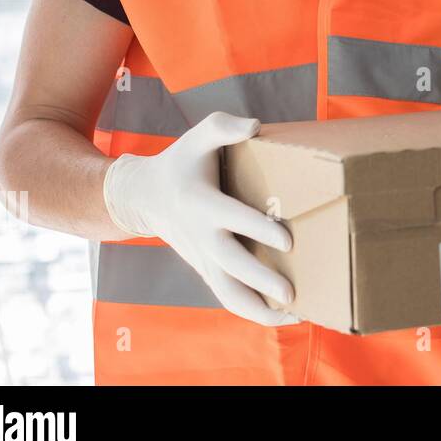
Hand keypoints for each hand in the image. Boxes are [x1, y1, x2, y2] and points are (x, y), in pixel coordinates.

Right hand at [102, 110, 298, 326]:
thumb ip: (224, 126)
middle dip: (261, 280)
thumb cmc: (182, 160)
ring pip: (228, 294)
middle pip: (231, 266)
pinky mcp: (206, 270)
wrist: (144, 195)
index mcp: (201, 203)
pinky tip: (285, 314)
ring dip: (259, 310)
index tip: (288, 239)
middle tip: (292, 292)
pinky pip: (229, 297)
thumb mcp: (198, 134)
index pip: (232, 219)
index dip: (259, 230)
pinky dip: (253, 310)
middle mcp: (201, 236)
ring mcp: (203, 258)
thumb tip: (255, 126)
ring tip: (296, 314)